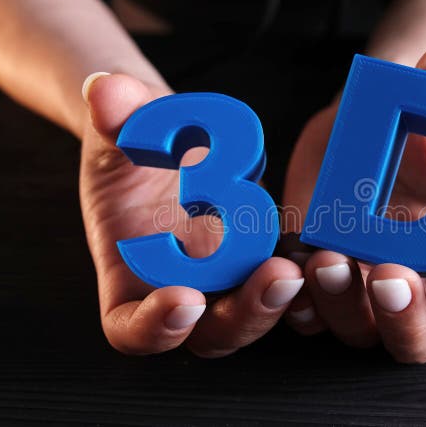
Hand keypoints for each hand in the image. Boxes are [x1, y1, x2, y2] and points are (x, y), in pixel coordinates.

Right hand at [79, 74, 303, 355]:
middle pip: (210, 335)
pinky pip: (279, 279)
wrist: (162, 139)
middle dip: (243, 314)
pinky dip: (299, 273)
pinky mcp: (256, 261)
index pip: (131, 329)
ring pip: (252, 314)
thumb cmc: (128, 146)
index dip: (155, 327)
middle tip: (275, 277)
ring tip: (299, 265)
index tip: (183, 298)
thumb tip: (105, 91)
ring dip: (277, 299)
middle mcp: (178, 292)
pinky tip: (320, 251)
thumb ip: (113, 117)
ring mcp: (222, 282)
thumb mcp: (118, 128)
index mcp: (127, 280)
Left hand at [281, 39, 425, 362]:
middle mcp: (415, 291)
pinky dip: (296, 304)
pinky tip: (287, 273)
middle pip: (419, 337)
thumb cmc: (408, 132)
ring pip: (359, 332)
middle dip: (405, 313)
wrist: (358, 138)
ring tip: (329, 258)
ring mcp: (362, 298)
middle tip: (388, 271)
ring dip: (343, 305)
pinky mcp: (315, 289)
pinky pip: (306, 318)